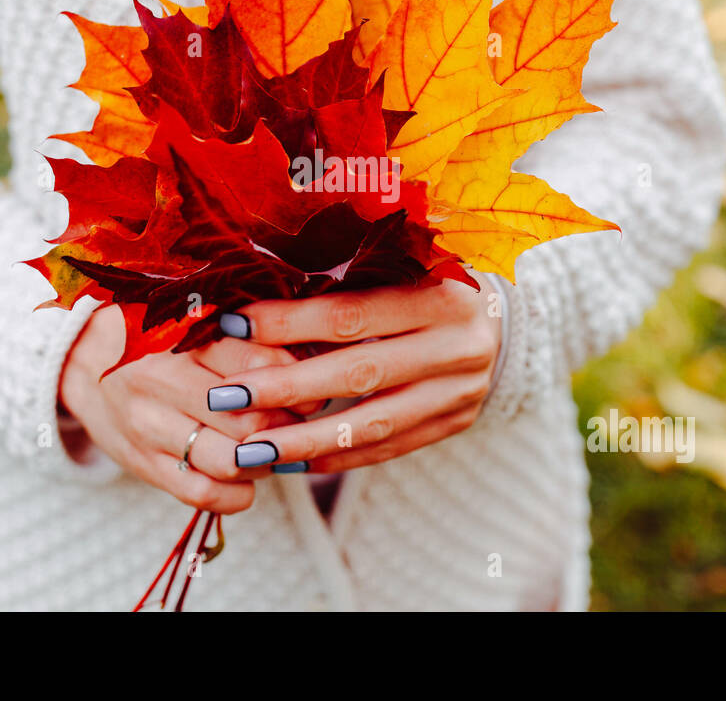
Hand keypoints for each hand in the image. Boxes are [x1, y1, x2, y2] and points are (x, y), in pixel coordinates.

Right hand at [58, 305, 303, 512]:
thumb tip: (309, 359)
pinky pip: (203, 494)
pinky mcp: (144, 464)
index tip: (310, 384)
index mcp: (180, 336)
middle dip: (286, 424)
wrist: (85, 365)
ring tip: (274, 447)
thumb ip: (245, 334)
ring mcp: (149, 427)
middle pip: (249, 419)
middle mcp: (161, 381)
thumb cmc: (156, 339)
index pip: (257, 364)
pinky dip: (238, 494)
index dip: (294, 379)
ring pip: (230, 462)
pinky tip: (248, 480)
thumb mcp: (194, 320)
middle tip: (298, 419)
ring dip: (265, 461)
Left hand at [209, 279, 500, 474]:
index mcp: (439, 291)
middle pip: (358, 372)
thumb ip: (341, 278)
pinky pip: (389, 446)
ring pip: (372, 424)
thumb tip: (254, 297)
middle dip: (284, 388)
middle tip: (225, 396)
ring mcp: (461, 388)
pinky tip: (292, 462)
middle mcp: (457, 343)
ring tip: (251, 449)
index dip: (288, 322)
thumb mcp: (398, 263)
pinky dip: (338, 457)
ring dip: (305, 440)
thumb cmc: (427, 276)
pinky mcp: (457, 420)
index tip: (232, 323)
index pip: (350, 314)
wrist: (500, 312)